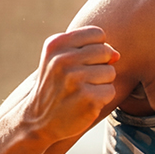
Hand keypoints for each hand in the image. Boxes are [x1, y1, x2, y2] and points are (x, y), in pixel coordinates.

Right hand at [25, 26, 120, 142]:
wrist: (37, 120)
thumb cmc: (56, 85)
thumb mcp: (61, 59)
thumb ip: (90, 49)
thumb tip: (117, 55)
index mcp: (56, 44)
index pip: (97, 33)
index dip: (96, 48)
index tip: (81, 62)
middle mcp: (63, 59)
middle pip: (106, 52)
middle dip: (100, 66)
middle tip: (80, 80)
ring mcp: (75, 79)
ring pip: (111, 72)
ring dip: (101, 84)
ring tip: (81, 91)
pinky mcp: (87, 98)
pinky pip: (110, 91)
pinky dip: (102, 99)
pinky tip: (84, 103)